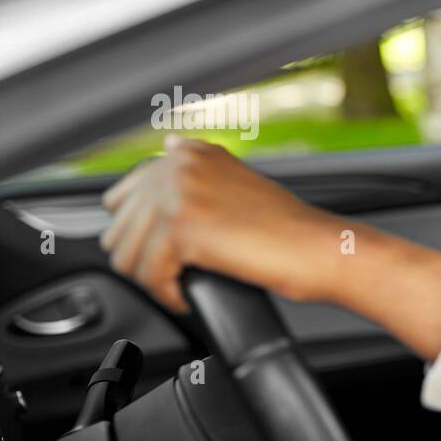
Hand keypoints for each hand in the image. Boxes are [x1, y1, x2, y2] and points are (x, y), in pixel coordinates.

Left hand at [100, 135, 343, 312]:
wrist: (320, 249)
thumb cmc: (289, 228)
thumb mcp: (238, 182)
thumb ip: (198, 167)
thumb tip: (169, 144)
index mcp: (190, 153)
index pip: (123, 197)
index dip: (141, 235)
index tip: (167, 254)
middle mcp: (179, 165)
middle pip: (119, 229)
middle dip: (144, 261)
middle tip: (178, 276)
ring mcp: (178, 193)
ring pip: (127, 256)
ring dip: (153, 281)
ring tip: (182, 287)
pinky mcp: (182, 228)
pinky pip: (149, 276)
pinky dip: (168, 296)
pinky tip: (188, 297)